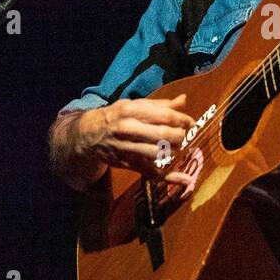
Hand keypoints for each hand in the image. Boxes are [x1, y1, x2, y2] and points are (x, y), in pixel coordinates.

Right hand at [76, 94, 196, 186]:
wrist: (89, 135)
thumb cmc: (117, 116)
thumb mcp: (134, 105)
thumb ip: (160, 104)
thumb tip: (183, 99)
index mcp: (131, 110)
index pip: (164, 116)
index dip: (182, 120)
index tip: (190, 123)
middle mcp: (127, 129)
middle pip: (163, 135)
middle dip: (179, 136)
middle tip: (183, 135)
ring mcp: (127, 148)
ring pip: (158, 153)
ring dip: (173, 151)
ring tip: (175, 147)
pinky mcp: (127, 163)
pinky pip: (151, 172)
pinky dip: (169, 177)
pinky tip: (184, 179)